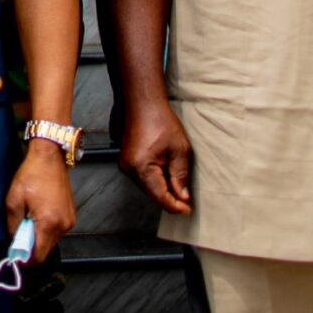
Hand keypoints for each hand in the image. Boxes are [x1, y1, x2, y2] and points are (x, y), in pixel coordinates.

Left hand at [5, 145, 76, 255]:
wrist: (49, 158)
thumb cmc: (32, 175)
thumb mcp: (13, 200)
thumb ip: (13, 225)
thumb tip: (14, 241)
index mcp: (49, 223)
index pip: (39, 256)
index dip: (26, 260)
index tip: (15, 256)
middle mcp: (63, 225)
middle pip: (46, 250)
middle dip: (31, 247)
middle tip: (18, 235)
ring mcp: (69, 220)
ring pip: (52, 241)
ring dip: (39, 237)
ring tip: (28, 219)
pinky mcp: (71, 215)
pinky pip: (57, 231)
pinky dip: (46, 229)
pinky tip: (37, 215)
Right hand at [121, 97, 193, 215]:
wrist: (143, 102)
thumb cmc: (160, 120)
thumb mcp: (179, 149)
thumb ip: (181, 176)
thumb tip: (183, 197)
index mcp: (141, 167)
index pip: (159, 197)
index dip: (175, 206)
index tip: (188, 210)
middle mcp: (129, 169)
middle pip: (152, 194)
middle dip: (170, 197)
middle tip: (187, 199)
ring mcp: (125, 165)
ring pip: (147, 186)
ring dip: (162, 187)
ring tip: (177, 181)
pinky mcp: (126, 160)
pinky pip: (142, 177)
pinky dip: (155, 179)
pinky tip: (166, 170)